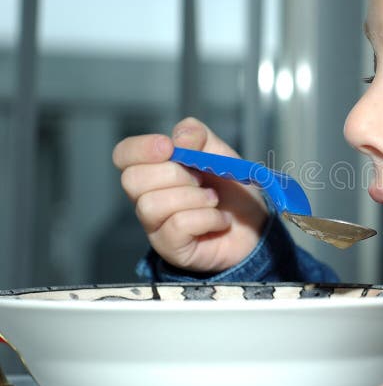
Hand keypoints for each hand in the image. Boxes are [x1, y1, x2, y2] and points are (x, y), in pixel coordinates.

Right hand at [112, 117, 268, 272]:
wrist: (255, 225)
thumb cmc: (231, 190)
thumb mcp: (219, 153)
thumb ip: (198, 136)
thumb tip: (179, 139)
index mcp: (153, 169)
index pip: (123, 155)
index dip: (140, 148)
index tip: (168, 147)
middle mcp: (146, 198)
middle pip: (132, 180)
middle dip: (174, 174)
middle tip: (201, 179)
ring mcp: (156, 226)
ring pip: (151, 205)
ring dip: (193, 197)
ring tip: (214, 200)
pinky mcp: (171, 248)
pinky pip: (177, 225)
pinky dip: (207, 217)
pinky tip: (220, 220)